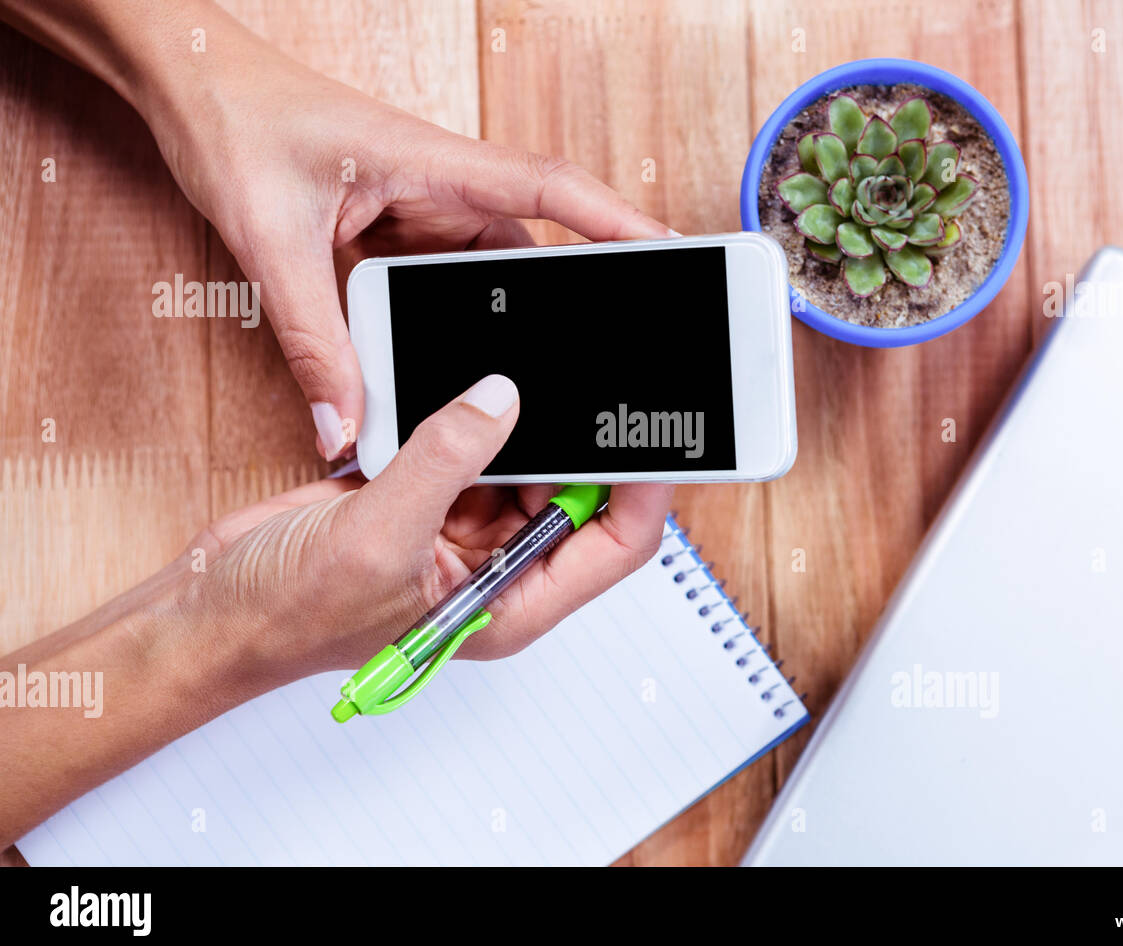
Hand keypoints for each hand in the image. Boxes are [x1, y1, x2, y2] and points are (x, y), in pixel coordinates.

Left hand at [138, 7, 673, 459]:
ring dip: (501, 328)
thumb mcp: (272, 240)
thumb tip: (340, 423)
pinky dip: (454, 327)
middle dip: (570, 307)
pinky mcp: (403, 233)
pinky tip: (446, 366)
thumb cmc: (236, 121)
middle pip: (535, 253)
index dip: (618, 223)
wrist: (192, 86)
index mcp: (435, 164)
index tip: (672, 257)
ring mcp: (427, 213)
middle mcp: (445, 189)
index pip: (551, 190)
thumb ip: (311, 339)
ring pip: (491, 282)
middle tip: (601, 362)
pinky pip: (449, 288)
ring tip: (520, 381)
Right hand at [179, 374, 672, 685]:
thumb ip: (445, 460)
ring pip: (528, 460)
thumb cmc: (290, 614)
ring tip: (544, 365)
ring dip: (530, 420)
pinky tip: (474, 377)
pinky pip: (471, 442)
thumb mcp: (378, 538)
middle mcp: (498, 565)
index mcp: (510, 602)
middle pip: (579, 493)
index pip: (612, 543)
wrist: (216, 606)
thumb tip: (501, 398)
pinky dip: (473, 412)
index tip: (653, 432)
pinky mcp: (426, 492)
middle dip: (590, 440)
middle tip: (605, 375)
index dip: (643, 489)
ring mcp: (463, 526)